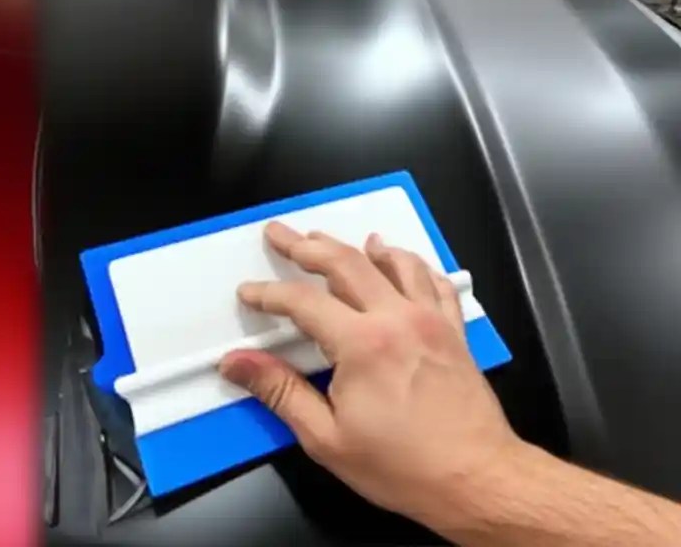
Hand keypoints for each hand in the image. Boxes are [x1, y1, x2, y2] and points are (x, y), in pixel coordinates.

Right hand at [218, 222, 523, 525]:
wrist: (477, 480)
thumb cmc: (402, 466)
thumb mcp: (326, 438)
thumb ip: (280, 391)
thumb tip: (236, 362)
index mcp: (362, 343)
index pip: (303, 301)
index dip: (269, 293)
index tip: (249, 292)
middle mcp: (398, 319)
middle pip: (346, 263)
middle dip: (306, 245)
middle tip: (280, 233)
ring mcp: (431, 321)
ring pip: (394, 262)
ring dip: (358, 246)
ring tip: (332, 239)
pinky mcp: (454, 332)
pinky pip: (434, 282)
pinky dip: (411, 264)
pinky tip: (398, 262)